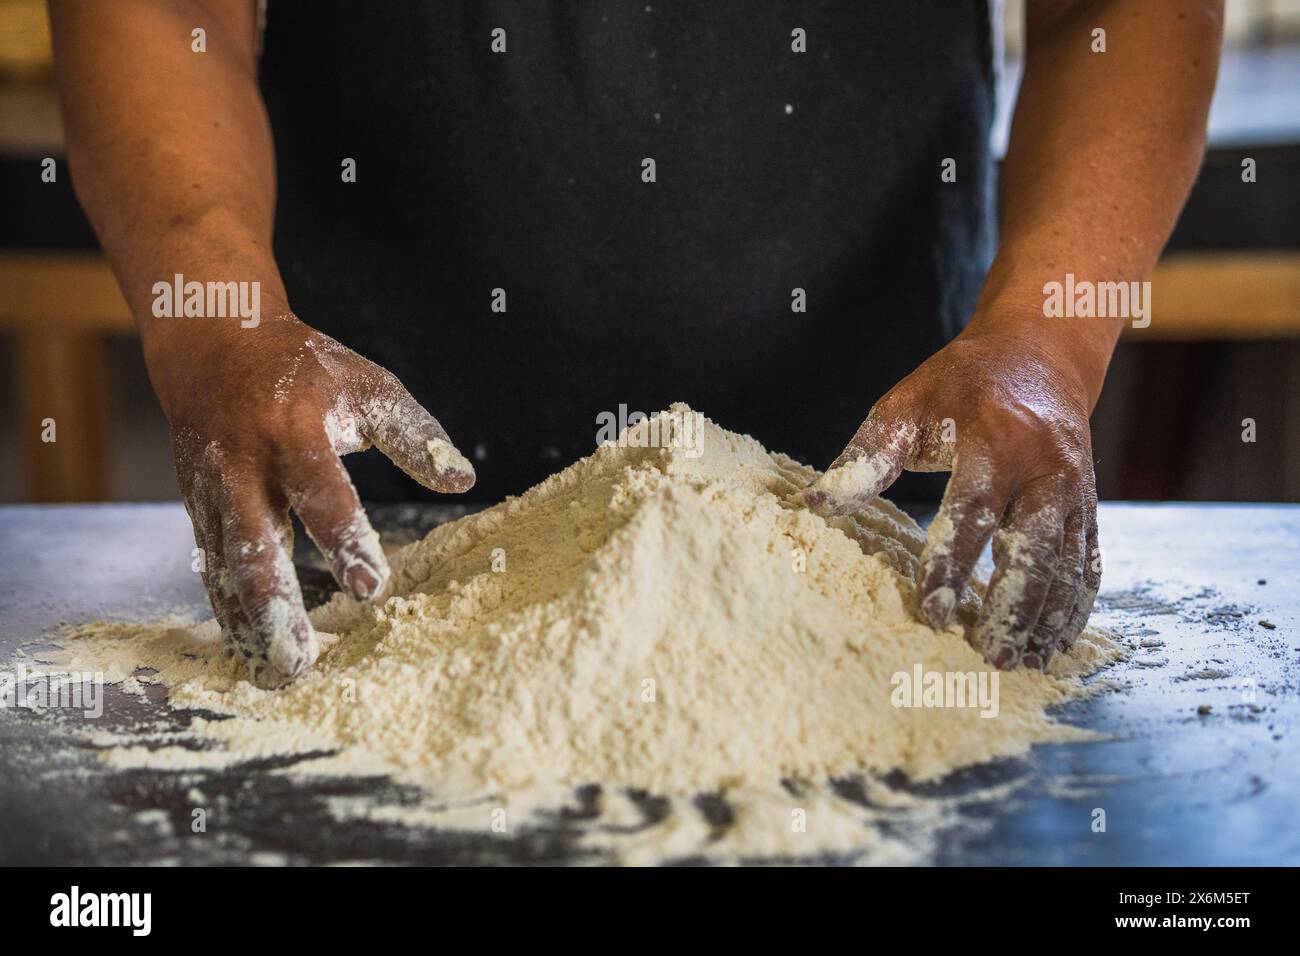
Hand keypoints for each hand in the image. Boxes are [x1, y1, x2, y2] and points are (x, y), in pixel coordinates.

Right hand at [149, 313, 474, 686]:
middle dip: (277, 604)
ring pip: (226, 565)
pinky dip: (227, 608)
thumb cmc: (304, 369)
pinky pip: (210, 565)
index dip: (346, 541)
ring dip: (249, 620)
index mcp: (292, 432)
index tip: (370, 588)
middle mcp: (245, 466)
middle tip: (300, 659)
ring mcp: (213, 489)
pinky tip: (249, 648)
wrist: (211, 344)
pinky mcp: (197, 507)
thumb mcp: (367, 385)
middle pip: (257, 543)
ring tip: (277, 671)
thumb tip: (464, 479)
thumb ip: (415, 434)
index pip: (322, 493)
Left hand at [808, 325, 1100, 670]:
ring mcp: (1075, 489)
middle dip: (1011, 606)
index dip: (952, 565)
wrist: (1040, 354)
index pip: (974, 511)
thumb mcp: (906, 403)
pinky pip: (1089, 563)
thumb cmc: (960, 385)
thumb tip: (819, 503)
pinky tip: (1052, 644)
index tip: (931, 612)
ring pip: (1066, 564)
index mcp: (996, 440)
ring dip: (1044, 618)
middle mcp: (1045, 467)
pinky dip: (1073, 607)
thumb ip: (867, 455)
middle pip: (1033, 548)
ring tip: (1018, 664)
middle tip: (989, 657)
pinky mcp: (1089, 506)